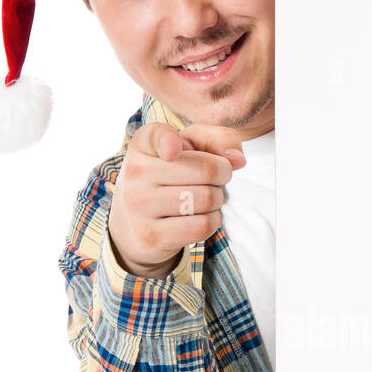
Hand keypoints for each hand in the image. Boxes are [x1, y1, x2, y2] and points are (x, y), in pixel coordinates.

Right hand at [107, 122, 246, 278]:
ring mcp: (139, 206)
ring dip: (217, 201)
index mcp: (143, 144)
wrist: (133, 225)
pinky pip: (202, 226)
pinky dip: (212, 221)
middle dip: (221, 177)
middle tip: (212, 181)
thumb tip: (237, 159)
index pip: (159, 136)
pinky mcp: (151, 235)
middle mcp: (135, 172)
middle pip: (206, 169)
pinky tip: (200, 217)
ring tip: (204, 200)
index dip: (171, 142)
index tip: (174, 152)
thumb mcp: (188, 149)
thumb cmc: (169, 178)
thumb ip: (216, 139)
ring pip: (207, 199)